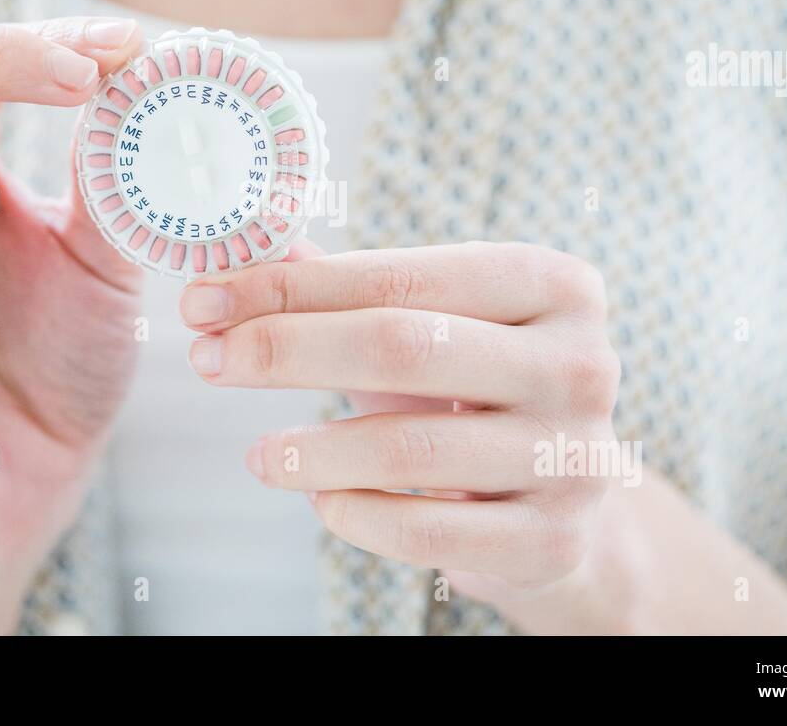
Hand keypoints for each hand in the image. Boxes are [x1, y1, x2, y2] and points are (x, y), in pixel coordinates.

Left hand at [179, 241, 620, 596]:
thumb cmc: (480, 393)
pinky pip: (427, 531)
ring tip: (259, 455)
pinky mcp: (552, 539)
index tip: (206, 299)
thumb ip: (345, 287)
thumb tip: (241, 249)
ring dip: (311, 449)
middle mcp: (580, 363)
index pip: (400, 275)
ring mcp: (572, 457)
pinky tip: (322, 500)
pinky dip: (356, 515)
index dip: (291, 287)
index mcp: (553, 284)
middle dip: (286, 350)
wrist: (570, 503)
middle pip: (403, 346)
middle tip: (208, 360)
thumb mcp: (431, 325)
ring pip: (410, 446)